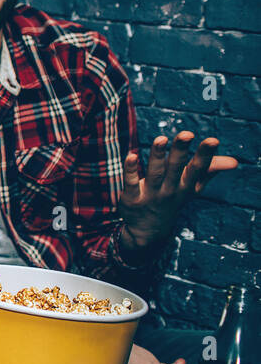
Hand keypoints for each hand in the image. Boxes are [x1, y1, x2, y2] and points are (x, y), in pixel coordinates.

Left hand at [118, 131, 237, 255]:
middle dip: (181, 151)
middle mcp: (170, 189)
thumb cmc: (173, 199)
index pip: (198, 169)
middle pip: (176, 168)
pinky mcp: (131, 198)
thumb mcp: (192, 187)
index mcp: (186, 185)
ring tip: (160, 138)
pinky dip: (130, 170)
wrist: (149, 230)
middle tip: (187, 134)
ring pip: (155, 173)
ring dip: (157, 156)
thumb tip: (234, 161)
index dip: (205, 155)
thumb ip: (209, 170)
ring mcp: (151, 194)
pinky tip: (131, 155)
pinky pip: (130, 183)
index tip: (213, 140)